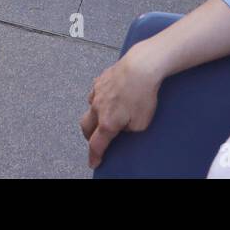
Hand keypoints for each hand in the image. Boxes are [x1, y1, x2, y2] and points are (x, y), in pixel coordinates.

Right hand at [79, 49, 162, 168]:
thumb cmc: (143, 94)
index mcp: (107, 122)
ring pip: (89, 108)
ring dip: (94, 115)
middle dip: (89, 136)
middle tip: (97, 140)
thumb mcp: (142, 123)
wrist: (141, 66)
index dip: (94, 156)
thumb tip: (123, 125)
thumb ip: (129, 129)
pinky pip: (95, 93)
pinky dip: (99, 98)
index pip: (96, 145)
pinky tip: (110, 96)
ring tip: (105, 115)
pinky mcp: (100, 79)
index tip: (93, 162)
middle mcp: (98, 108)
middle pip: (86, 127)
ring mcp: (97, 92)